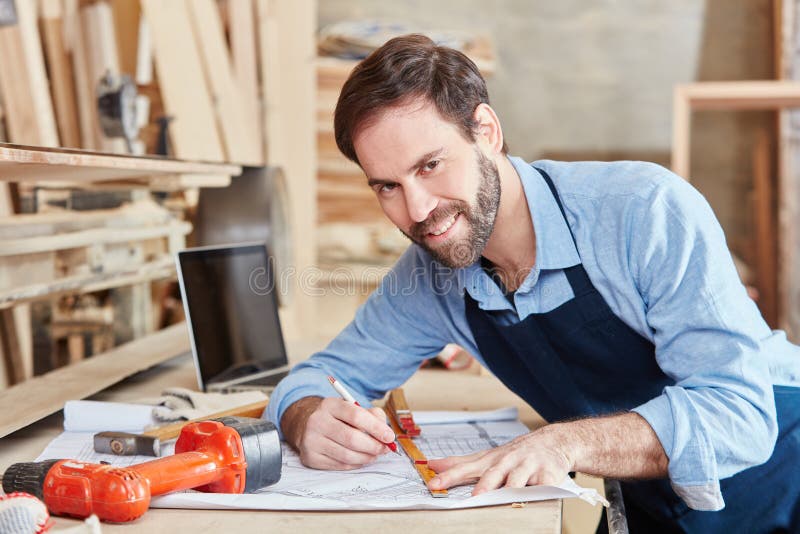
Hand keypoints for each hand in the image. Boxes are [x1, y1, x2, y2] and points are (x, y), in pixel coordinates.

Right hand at [281, 396, 395, 469]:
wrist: (307, 427)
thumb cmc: (337, 418)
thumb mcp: (353, 409)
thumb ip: (373, 416)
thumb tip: (386, 434)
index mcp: (330, 405)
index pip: (356, 416)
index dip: (376, 428)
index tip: (389, 437)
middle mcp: (317, 421)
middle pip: (352, 438)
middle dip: (374, 446)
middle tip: (385, 449)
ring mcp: (311, 440)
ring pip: (347, 455)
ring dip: (366, 457)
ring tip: (374, 454)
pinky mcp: (310, 457)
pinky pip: (340, 465)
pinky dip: (355, 464)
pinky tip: (360, 458)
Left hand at [426, 427, 572, 494]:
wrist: (553, 441)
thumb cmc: (515, 454)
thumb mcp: (486, 457)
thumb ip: (460, 463)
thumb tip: (432, 465)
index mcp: (490, 460)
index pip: (466, 468)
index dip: (449, 476)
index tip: (433, 484)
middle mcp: (507, 462)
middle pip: (492, 474)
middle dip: (483, 485)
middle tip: (474, 496)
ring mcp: (527, 467)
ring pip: (517, 479)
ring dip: (510, 487)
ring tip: (504, 497)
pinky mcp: (548, 474)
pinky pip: (544, 484)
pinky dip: (540, 490)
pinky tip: (536, 495)